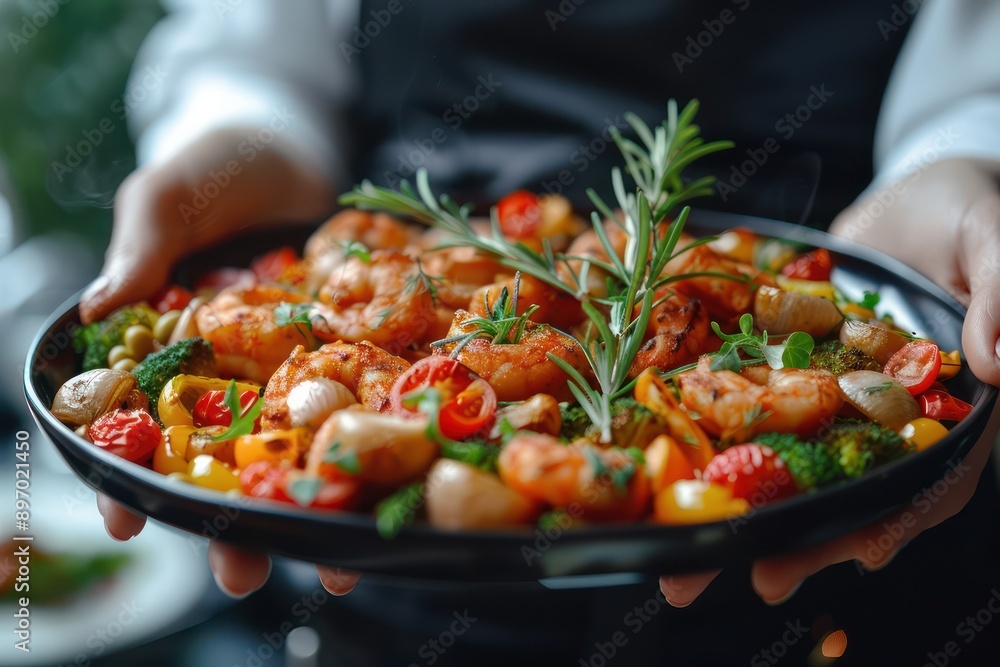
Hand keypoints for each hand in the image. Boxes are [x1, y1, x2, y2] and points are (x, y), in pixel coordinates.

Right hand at [86, 129, 349, 596]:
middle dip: (237, 524)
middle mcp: (239, 373)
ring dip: (318, 508)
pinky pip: (373, 401)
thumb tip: (101, 304)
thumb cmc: (212, 165)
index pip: (149, 425)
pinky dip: (386, 444)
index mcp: (177, 351)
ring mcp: (301, 366)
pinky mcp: (358, 351)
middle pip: (234, 461)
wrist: (290, 145)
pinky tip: (403, 488)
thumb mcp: (168, 194)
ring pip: (309, 450)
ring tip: (337, 569)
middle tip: (243, 577)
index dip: (135, 477)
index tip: (129, 523)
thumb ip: (143, 242)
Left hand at [661, 158, 999, 606]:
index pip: (935, 479)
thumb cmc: (968, 210)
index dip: (900, 517)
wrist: (911, 193)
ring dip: (753, 510)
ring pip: (798, 469)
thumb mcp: (993, 237)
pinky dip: (723, 447)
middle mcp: (893, 420)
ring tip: (697, 555)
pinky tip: (681, 473)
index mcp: (954, 410)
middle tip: (758, 575)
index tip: (860, 550)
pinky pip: (758, 418)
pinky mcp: (796, 380)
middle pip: (855, 493)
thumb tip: (997, 362)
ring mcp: (840, 405)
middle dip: (808, 538)